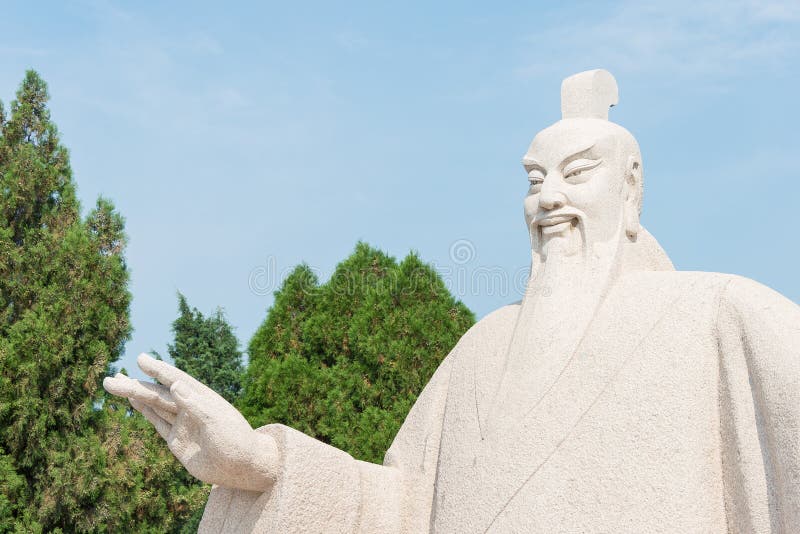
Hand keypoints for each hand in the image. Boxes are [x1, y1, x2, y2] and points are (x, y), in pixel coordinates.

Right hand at [103, 353, 278, 491]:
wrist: (242, 468)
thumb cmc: (235, 441)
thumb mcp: (216, 421)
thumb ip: (195, 404)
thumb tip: (175, 384)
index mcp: (201, 398)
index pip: (175, 379)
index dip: (158, 369)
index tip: (140, 358)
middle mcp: (190, 407)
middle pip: (158, 393)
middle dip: (135, 385)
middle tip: (110, 379)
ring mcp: (183, 423)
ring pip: (154, 406)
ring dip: (135, 395)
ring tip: (114, 384)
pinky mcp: (177, 441)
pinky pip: (158, 422)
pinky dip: (145, 411)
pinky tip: (133, 401)